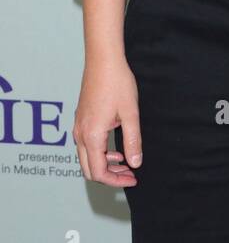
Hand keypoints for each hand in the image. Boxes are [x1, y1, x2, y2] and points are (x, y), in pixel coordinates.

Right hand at [72, 55, 143, 185]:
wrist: (103, 60)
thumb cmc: (118, 83)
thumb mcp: (131, 114)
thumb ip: (133, 141)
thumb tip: (136, 163)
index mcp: (92, 136)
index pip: (99, 172)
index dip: (116, 181)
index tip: (133, 178)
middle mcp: (80, 134)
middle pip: (89, 169)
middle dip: (110, 177)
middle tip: (131, 174)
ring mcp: (78, 127)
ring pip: (86, 158)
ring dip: (105, 165)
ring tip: (126, 163)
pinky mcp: (81, 120)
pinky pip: (85, 146)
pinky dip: (100, 153)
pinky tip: (116, 149)